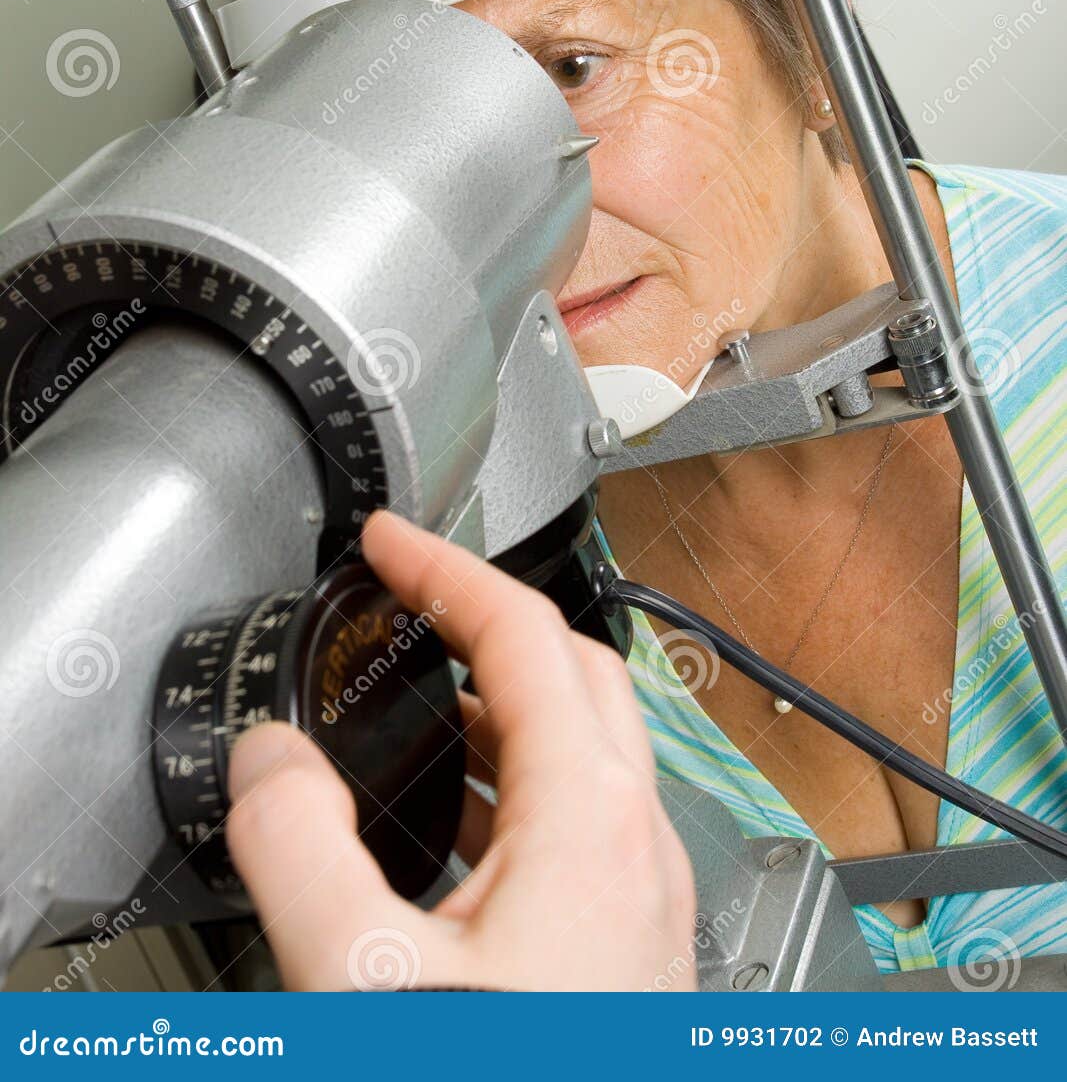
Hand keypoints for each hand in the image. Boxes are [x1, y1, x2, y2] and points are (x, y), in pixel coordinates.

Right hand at [225, 508, 696, 990]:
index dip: (443, 568)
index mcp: (590, 821)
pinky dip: (521, 787)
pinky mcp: (635, 953)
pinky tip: (456, 832)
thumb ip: (297, 848)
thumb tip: (270, 757)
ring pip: (589, 752)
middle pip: (576, 671)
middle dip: (487, 617)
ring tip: (420, 704)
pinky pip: (587, 826)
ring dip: (505, 706)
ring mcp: (647, 900)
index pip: (525, 632)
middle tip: (411, 598)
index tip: (388, 541)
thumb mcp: (360, 978)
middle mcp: (640, 848)